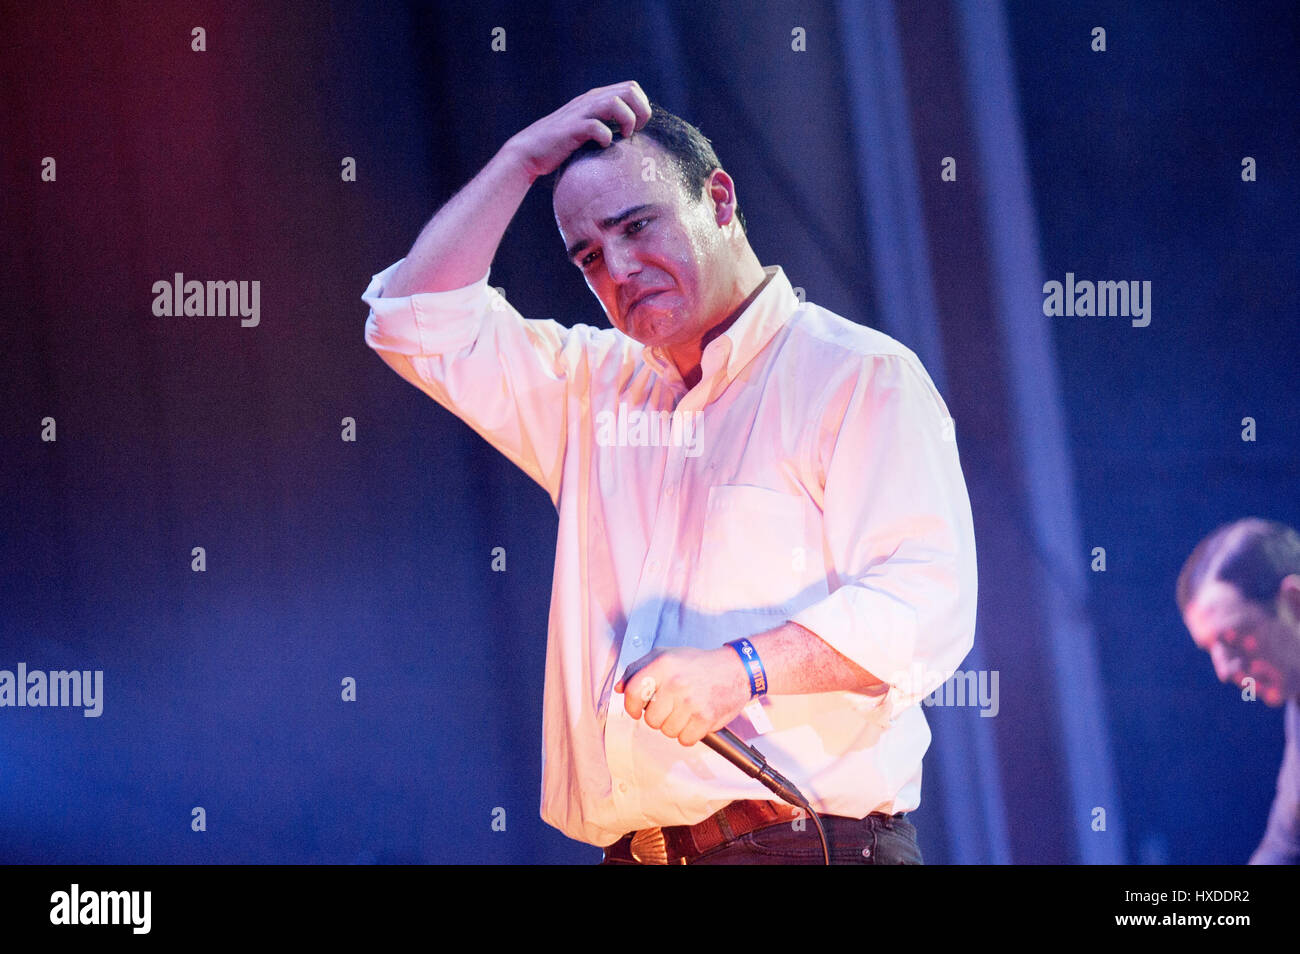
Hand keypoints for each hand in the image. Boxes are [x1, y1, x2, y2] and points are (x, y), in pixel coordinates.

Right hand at [502, 81, 651, 180]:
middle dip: (640, 111)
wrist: (530, 151)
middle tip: (633, 131)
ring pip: (615, 103)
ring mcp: (580, 113)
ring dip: (627, 120)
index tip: (638, 126)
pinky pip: (596, 127)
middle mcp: (590, 100)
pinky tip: (603, 146)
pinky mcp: (572, 129)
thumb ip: (605, 121)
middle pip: (629, 90)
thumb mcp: (587, 126)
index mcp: (596, 98)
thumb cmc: (562, 144)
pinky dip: (605, 137)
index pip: (631, 87)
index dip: (642, 105)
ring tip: (623, 136)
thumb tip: (631, 131)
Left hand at [615, 646, 751, 745]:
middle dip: (658, 718)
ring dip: (674, 726)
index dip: (631, 706)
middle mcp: (675, 682)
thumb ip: (639, 669)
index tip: (636, 711)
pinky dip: (689, 734)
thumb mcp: (666, 656)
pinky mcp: (705, 717)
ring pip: (667, 731)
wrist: (736, 669)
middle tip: (671, 707)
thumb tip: (619, 688)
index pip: (632, 692)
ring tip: (685, 711)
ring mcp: (691, 701)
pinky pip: (685, 739)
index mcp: (663, 664)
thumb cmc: (699, 664)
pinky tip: (696, 720)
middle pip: (650, 719)